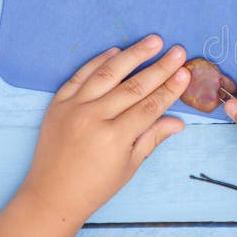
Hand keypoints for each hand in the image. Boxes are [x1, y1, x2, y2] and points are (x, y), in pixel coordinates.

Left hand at [20, 34, 190, 223]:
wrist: (51, 196)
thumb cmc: (95, 186)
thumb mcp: (129, 166)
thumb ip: (152, 137)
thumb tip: (179, 121)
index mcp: (114, 138)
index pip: (149, 106)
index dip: (170, 89)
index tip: (185, 72)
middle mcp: (93, 119)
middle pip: (133, 87)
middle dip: (159, 67)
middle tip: (178, 51)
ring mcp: (73, 108)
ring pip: (108, 74)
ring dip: (133, 55)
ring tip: (153, 41)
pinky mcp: (57, 104)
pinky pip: (80, 76)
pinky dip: (98, 61)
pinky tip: (117, 51)